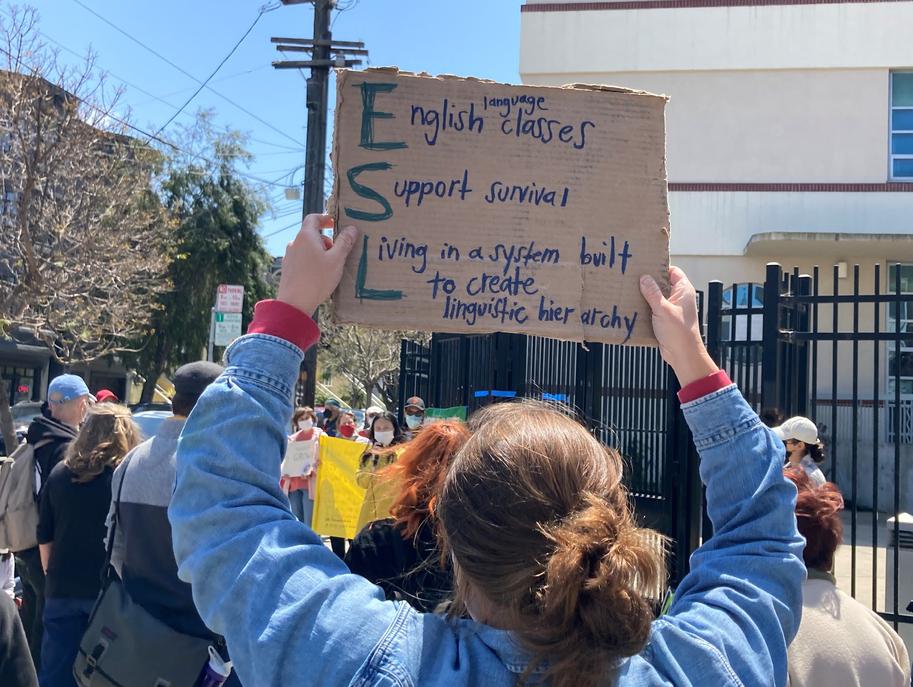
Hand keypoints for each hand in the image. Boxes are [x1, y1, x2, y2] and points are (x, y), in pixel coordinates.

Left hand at [277, 214, 357, 314]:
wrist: (295, 303)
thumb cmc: (317, 279)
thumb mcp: (336, 260)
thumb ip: (344, 242)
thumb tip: (351, 229)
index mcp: (306, 236)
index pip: (314, 218)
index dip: (325, 218)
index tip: (335, 223)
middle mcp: (294, 243)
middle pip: (311, 234)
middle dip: (326, 240)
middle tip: (338, 253)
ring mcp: (289, 256)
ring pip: (307, 248)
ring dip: (319, 252)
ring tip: (330, 267)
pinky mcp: (288, 269)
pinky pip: (302, 259)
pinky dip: (312, 261)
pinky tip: (319, 276)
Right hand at [640, 267, 717, 386]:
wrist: (683, 354)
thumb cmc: (679, 332)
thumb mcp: (663, 309)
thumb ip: (653, 293)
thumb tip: (644, 278)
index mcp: (683, 290)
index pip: (672, 271)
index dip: (659, 268)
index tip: (645, 266)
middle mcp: (679, 297)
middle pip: (662, 283)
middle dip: (648, 282)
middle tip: (633, 277)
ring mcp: (672, 308)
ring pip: (656, 296)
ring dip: (645, 296)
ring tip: (630, 291)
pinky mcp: (665, 318)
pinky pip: (653, 308)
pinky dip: (644, 307)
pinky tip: (633, 307)